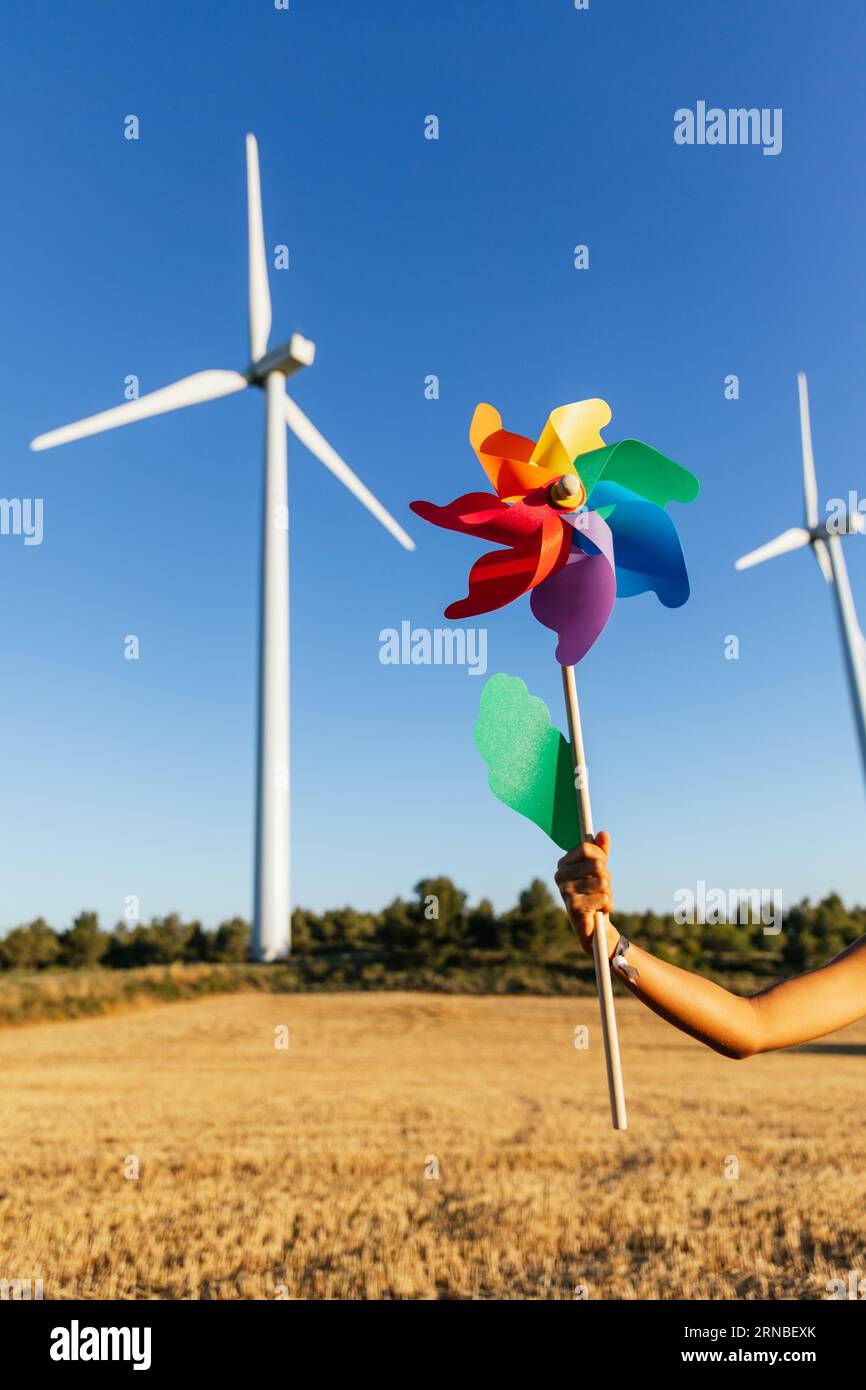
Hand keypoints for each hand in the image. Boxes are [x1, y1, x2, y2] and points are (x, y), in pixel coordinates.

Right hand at [555, 831, 615, 958]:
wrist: (595, 926)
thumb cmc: (595, 894)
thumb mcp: (599, 871)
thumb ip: (600, 851)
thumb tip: (603, 833)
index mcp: (563, 864)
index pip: (586, 847)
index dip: (600, 855)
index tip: (602, 865)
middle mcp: (560, 876)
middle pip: (596, 864)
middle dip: (606, 876)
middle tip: (601, 888)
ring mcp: (565, 891)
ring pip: (602, 882)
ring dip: (608, 893)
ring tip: (600, 900)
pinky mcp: (573, 906)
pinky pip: (603, 897)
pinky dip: (607, 905)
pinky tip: (598, 911)